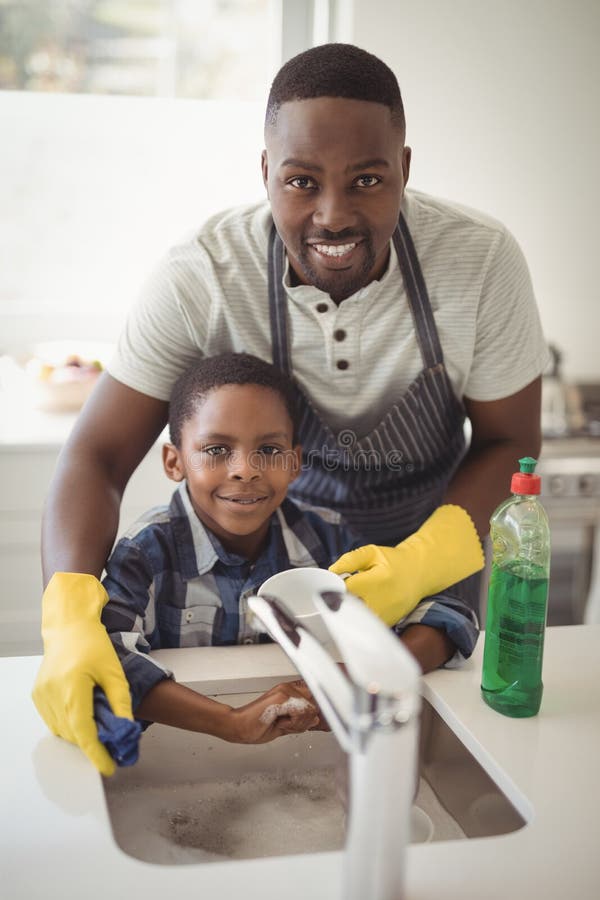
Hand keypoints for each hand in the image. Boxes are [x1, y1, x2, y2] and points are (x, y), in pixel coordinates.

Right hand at [32, 573, 132, 775]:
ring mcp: (42, 696)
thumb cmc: (92, 644)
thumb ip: (120, 703)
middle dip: (93, 744)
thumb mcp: (114, 672)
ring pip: (62, 730)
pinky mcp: (38, 696)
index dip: (96, 753)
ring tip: (100, 724)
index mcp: (72, 687)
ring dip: (81, 734)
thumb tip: (126, 730)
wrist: (69, 626)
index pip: (84, 732)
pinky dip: (70, 724)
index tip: (109, 768)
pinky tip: (83, 713)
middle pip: (74, 734)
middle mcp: (52, 694)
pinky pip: (54, 721)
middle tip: (114, 745)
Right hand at [227, 680, 319, 743]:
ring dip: (298, 724)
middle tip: (287, 725)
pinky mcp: (282, 697)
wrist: (239, 726)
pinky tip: (280, 723)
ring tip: (281, 724)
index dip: (311, 714)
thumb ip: (300, 721)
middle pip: (314, 706)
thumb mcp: (285, 725)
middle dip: (305, 721)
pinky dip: (293, 724)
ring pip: (309, 710)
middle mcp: (288, 688)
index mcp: (288, 692)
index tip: (305, 723)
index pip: (314, 698)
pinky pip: (301, 712)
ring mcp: (285, 691)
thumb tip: (315, 718)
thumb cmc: (255, 726)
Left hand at [330, 504, 483, 625]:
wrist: (418, 573)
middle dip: (341, 602)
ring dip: (350, 612)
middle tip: (341, 594)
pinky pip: (368, 626)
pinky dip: (361, 619)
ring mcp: (387, 615)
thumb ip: (350, 560)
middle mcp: (383, 601)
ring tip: (353, 601)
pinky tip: (362, 609)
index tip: (332, 585)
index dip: (335, 588)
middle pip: (351, 608)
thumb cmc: (393, 562)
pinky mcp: (389, 623)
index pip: (346, 590)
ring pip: (358, 620)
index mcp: (378, 580)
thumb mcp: (371, 552)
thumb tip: (332, 571)